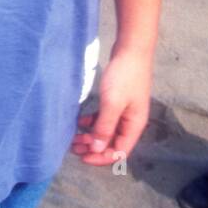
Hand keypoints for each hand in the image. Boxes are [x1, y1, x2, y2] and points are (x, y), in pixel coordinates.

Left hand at [70, 44, 151, 166]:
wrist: (132, 49)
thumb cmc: (124, 77)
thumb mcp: (112, 104)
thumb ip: (105, 127)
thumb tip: (97, 149)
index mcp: (134, 126)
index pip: (119, 152)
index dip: (101, 158)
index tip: (82, 156)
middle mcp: (131, 121)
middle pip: (112, 143)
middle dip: (94, 148)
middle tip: (73, 147)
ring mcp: (125, 111)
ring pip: (107, 131)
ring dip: (92, 137)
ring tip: (74, 138)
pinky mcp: (118, 101)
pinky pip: (105, 119)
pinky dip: (93, 123)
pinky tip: (80, 122)